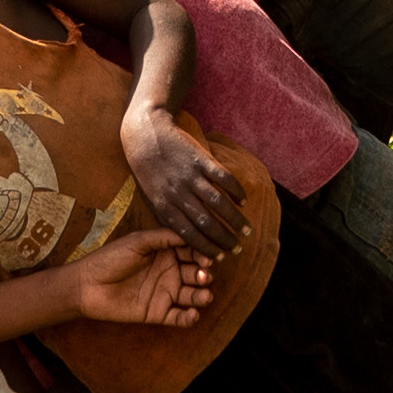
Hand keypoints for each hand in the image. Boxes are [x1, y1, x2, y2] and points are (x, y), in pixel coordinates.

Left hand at [59, 226, 219, 331]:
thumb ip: (163, 236)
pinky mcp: (157, 313)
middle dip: (204, 275)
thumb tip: (189, 232)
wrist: (87, 285)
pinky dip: (190, 317)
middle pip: (196, 274)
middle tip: (203, 275)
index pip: (192, 252)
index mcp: (165, 253)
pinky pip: (179, 317)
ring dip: (202, 296)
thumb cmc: (109, 258)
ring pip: (193, 296)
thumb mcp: (137, 241)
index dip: (203, 254)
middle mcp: (169, 272)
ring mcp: (164, 293)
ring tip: (204, 295)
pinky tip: (192, 313)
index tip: (209, 257)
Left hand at [121, 111, 246, 258]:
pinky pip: (223, 178)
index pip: (188, 235)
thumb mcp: (150, 198)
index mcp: (164, 206)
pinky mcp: (201, 158)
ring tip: (246, 230)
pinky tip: (243, 201)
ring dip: (235, 219)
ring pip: (218, 203)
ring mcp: (190, 175)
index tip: (220, 258)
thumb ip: (166, 218)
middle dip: (225, 239)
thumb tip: (186, 239)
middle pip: (207, 222)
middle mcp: (178, 193)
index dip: (206, 248)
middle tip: (238, 248)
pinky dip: (236, 191)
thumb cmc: (148, 171)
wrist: (145, 134)